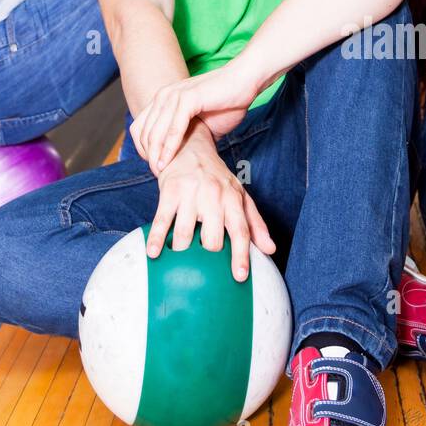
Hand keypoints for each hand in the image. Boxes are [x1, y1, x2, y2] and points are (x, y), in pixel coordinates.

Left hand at [131, 56, 262, 175]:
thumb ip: (188, 136)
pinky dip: (169, 147)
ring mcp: (175, 95)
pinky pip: (173, 128)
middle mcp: (164, 95)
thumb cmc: (227, 102)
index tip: (154, 165)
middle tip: (156, 174)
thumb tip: (183, 158)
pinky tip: (168, 161)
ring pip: (156, 132)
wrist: (245, 81)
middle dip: (148, 156)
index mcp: (164, 98)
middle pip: (144, 132)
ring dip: (156, 154)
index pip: (140, 127)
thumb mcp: (201, 123)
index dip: (143, 149)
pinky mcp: (188, 99)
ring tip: (159, 172)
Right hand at [146, 122, 275, 280]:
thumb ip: (255, 224)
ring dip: (181, 253)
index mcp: (233, 198)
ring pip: (186, 233)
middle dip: (207, 258)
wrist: (190, 148)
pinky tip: (154, 253)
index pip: (241, 231)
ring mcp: (191, 193)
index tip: (240, 276)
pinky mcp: (170, 192)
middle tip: (202, 271)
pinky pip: (162, 220)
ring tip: (179, 267)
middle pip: (212, 238)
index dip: (241, 255)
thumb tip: (270, 249)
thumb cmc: (217, 179)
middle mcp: (214, 195)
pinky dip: (157, 238)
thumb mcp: (240, 196)